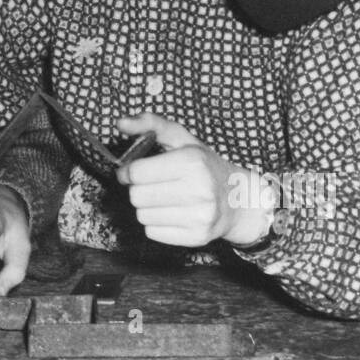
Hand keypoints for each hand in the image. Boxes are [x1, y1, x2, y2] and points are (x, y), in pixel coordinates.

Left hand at [115, 114, 270, 247]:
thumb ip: (150, 124)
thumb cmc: (204, 165)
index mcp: (193, 161)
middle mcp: (199, 189)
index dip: (129, 172)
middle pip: (137, 196)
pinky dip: (155, 223)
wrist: (239, 198)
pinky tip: (171, 213)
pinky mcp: (197, 237)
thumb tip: (120, 122)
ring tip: (164, 199)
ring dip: (147, 207)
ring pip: (142, 216)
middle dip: (139, 189)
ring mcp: (200, 216)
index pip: (137, 172)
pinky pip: (152, 233)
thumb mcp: (182, 139)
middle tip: (152, 185)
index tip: (133, 172)